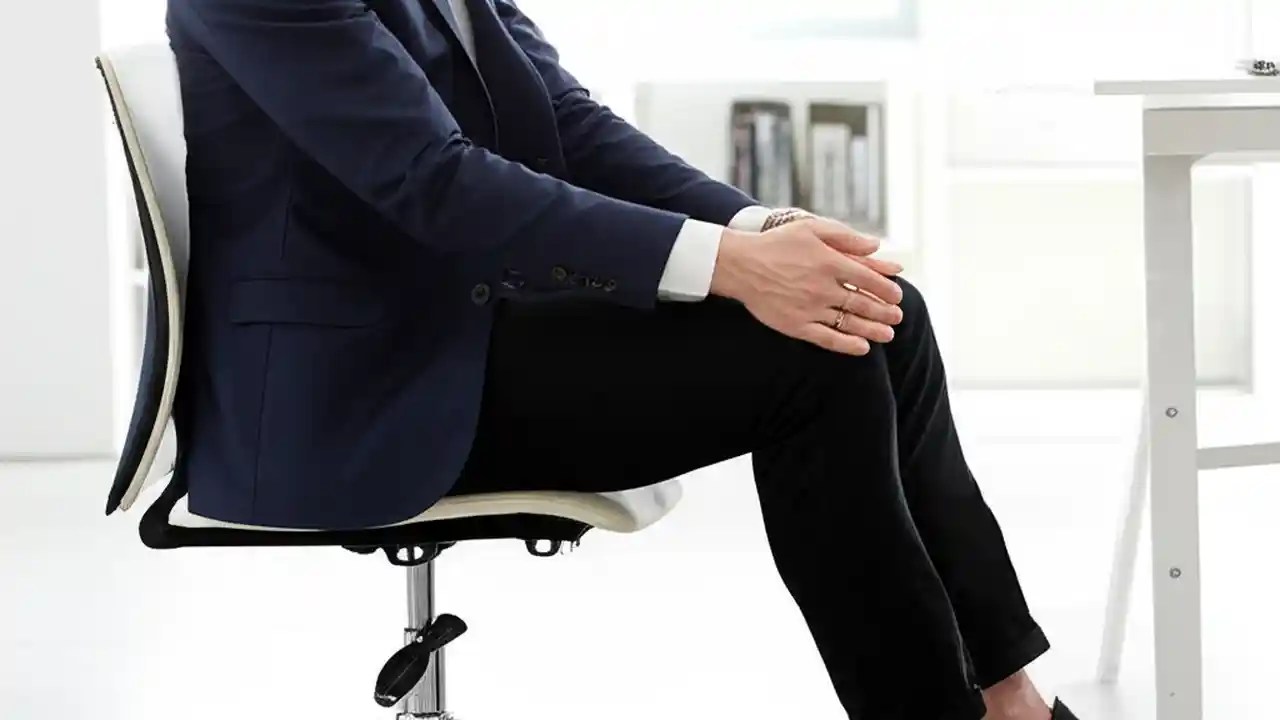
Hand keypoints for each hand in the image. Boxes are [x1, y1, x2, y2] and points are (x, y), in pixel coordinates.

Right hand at [709, 218, 904, 355]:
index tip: (897, 294)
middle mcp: (824, 288)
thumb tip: (875, 245)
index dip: (888, 288)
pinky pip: (827, 339)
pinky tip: (862, 348)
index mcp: (830, 262)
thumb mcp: (811, 228)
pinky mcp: (796, 325)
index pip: (869, 279)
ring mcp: (811, 309)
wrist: (741, 265)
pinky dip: (847, 345)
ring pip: (850, 322)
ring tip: (888, 334)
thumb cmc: (776, 244)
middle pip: (863, 303)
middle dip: (885, 311)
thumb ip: (846, 237)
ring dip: (873, 329)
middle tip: (898, 316)